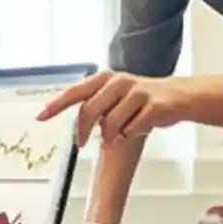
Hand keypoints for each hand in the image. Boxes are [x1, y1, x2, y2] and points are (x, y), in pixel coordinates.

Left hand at [38, 71, 187, 145]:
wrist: (181, 97)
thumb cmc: (143, 99)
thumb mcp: (117, 98)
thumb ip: (98, 107)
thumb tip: (79, 126)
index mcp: (106, 79)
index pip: (75, 92)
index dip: (57, 105)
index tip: (41, 116)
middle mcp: (119, 82)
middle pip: (90, 110)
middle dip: (84, 131)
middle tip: (82, 144)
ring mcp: (137, 92)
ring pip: (111, 123)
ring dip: (111, 136)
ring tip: (117, 138)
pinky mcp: (154, 106)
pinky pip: (132, 129)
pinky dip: (130, 135)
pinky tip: (135, 131)